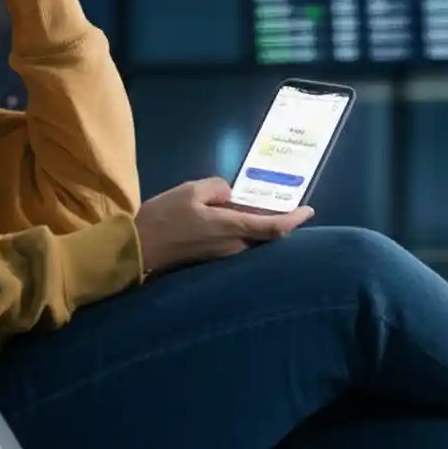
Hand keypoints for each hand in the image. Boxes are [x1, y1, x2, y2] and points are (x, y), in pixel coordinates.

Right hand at [134, 178, 315, 273]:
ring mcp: (223, 257)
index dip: (295, 219)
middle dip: (274, 219)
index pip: (275, 227)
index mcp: (232, 228)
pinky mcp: (212, 260)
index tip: (309, 210)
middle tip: (275, 201)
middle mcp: (234, 247)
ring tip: (250, 207)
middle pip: (265, 234)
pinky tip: (232, 219)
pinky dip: (241, 232)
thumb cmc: (164, 217)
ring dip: (256, 225)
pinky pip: (237, 244)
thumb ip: (218, 187)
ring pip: (251, 239)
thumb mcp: (190, 190)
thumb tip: (229, 194)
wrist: (138, 249)